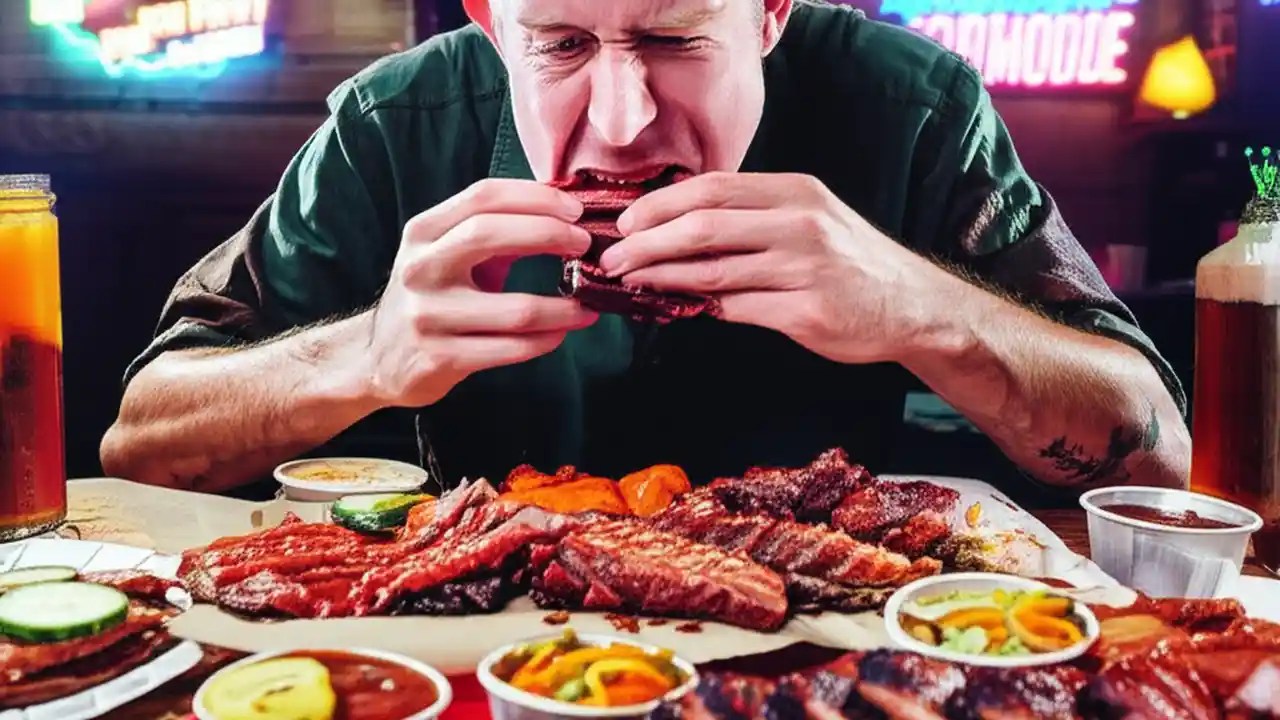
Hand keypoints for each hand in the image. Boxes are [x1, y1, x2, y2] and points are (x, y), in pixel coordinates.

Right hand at [367, 179, 596, 406]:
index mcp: (423, 232)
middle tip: (585, 245)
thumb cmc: (434, 297)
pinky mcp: (440, 358)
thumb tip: (565, 214)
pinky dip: (546, 340)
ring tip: (588, 306)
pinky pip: (510, 349)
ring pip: (515, 309)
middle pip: (489, 234)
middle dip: (550, 235)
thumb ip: (497, 232)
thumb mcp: (451, 255)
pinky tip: (560, 333)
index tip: (574, 210)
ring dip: (563, 307)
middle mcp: (419, 268)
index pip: (482, 196)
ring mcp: (427, 316)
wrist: (380, 358)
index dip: (535, 198)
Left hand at [600, 172, 947, 364]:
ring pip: (713, 270)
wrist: (912, 306)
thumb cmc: (849, 263)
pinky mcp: (807, 313)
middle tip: (613, 257)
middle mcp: (801, 224)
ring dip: (661, 276)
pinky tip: (676, 306)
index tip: (627, 222)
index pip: (712, 188)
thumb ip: (751, 222)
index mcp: (795, 192)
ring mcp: (805, 269)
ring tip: (630, 281)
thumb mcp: (808, 222)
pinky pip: (738, 308)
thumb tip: (679, 233)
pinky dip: (700, 306)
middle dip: (648, 242)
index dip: (661, 204)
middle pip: (704, 225)